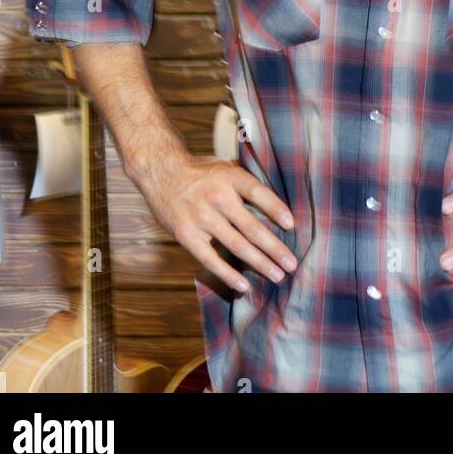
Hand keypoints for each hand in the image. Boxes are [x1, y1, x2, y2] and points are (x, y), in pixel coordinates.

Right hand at [135, 151, 297, 294]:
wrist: (161, 171)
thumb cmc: (200, 173)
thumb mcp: (224, 167)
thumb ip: (245, 184)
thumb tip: (277, 205)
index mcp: (230, 177)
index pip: (258, 193)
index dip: (276, 209)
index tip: (292, 225)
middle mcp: (218, 197)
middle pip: (252, 227)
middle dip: (275, 248)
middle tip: (292, 264)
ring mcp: (202, 217)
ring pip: (237, 245)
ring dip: (260, 263)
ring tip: (278, 275)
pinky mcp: (187, 235)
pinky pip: (211, 259)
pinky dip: (228, 274)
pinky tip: (244, 286)